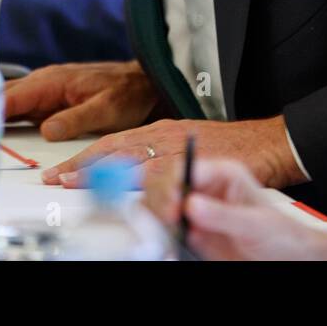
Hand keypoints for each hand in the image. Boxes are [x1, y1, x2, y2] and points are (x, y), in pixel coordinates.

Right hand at [4, 60, 157, 141]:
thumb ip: (76, 119)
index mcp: (52, 81)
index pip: (12, 96)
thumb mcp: (106, 110)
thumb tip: (45, 131)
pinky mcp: (47, 102)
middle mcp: (43, 83)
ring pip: (8, 104)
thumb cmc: (126, 93)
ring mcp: (43, 92)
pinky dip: (5, 121)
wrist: (142, 83)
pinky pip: (20, 110)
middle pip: (3, 98)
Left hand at [41, 115, 302, 189]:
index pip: (113, 143)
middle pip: (114, 149)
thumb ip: (159, 157)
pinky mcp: (196, 162)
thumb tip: (131, 176)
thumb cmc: (231, 147)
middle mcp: (165, 135)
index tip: (61, 171)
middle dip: (83, 165)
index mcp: (160, 130)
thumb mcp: (187, 145)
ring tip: (75, 185)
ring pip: (131, 161)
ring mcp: (180, 148)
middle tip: (56, 179)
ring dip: (101, 174)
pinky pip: (162, 176)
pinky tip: (122, 195)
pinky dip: (139, 187)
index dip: (85, 158)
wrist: (269, 141)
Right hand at [143, 157, 326, 260]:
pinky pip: (169, 232)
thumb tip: (192, 204)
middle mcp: (205, 190)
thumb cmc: (282, 234)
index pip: (188, 167)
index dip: (175, 182)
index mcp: (222, 175)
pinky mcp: (194, 234)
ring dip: (158, 220)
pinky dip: (165, 238)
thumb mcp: (255, 224)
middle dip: (162, 201)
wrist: (289, 258)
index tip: (173, 202)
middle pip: (168, 185)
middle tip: (169, 220)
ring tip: (168, 234)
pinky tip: (173, 245)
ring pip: (163, 208)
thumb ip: (223, 215)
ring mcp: (197, 213)